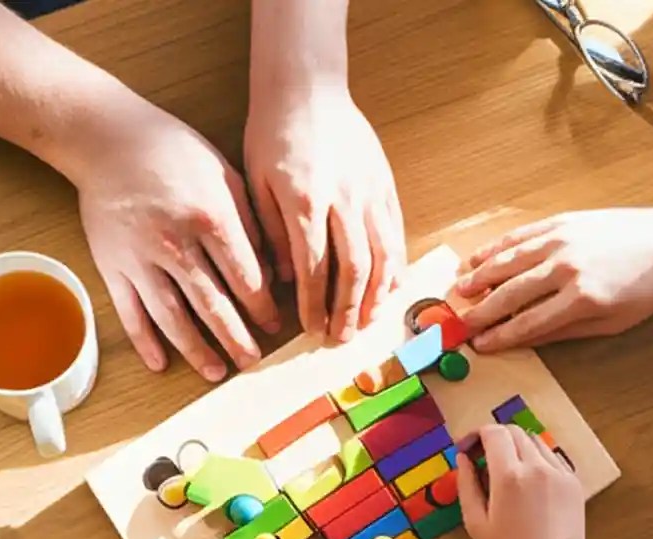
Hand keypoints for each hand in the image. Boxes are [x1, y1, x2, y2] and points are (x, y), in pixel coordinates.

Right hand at [77, 112, 278, 381]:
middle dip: (237, 338)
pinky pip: (130, 312)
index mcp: (210, 219)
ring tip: (217, 371)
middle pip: (213, 304)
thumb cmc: (173, 152)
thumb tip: (274, 272)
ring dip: (197, 350)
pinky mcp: (111, 265)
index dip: (262, 306)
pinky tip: (161, 364)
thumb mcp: (225, 175)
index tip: (275, 324)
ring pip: (173, 317)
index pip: (245, 277)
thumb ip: (251, 222)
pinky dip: (145, 342)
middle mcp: (176, 244)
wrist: (106, 137)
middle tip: (254, 361)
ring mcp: (139, 258)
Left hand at [245, 87, 403, 342]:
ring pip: (383, 254)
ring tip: (368, 321)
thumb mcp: (257, 182)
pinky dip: (396, 265)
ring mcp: (371, 192)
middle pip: (354, 268)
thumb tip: (285, 282)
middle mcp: (344, 200)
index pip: (315, 268)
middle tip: (343, 338)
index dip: (315, 305)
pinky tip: (390, 288)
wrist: (307, 87)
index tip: (311, 329)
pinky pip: (396, 233)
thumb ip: (271, 233)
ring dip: (377, 294)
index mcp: (306, 201)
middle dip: (349, 309)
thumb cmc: (273, 133)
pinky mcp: (385, 185)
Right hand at [455, 205, 652, 350]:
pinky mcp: (562, 221)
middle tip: (460, 324)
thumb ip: (567, 331)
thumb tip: (528, 338)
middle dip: (482, 311)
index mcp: (581, 298)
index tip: (479, 346)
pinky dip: (496, 247)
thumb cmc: (649, 289)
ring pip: (508, 261)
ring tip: (460, 290)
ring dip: (480, 276)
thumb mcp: (614, 322)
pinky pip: (520, 236)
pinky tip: (479, 257)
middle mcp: (566, 268)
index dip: (500, 336)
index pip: (529, 323)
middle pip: (511, 293)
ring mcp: (561, 240)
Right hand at [456, 424, 586, 538]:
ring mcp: (559, 472)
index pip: (493, 432)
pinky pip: (551, 457)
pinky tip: (529, 482)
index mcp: (509, 475)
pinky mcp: (573, 481)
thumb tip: (463, 457)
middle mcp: (537, 466)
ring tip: (507, 471)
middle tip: (483, 458)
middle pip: (514, 431)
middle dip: (495, 438)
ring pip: (534, 440)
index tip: (467, 447)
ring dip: (516, 447)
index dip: (476, 434)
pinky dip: (536, 459)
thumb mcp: (475, 522)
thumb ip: (466, 484)